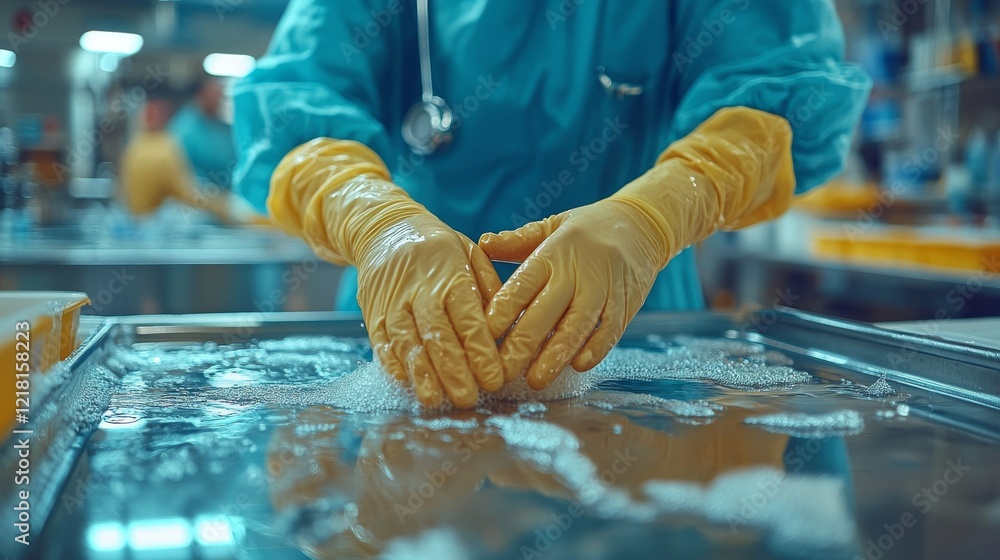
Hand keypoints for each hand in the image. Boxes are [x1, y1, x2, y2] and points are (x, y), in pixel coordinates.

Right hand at [358, 213, 504, 407]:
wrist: (385, 230)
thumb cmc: (439, 249)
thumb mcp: (471, 254)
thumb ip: (488, 289)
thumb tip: (504, 326)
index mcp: (451, 275)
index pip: (467, 318)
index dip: (480, 350)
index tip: (494, 378)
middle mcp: (420, 290)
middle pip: (437, 335)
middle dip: (454, 371)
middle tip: (469, 398)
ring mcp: (393, 303)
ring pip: (407, 343)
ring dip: (422, 375)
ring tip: (437, 400)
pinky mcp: (373, 314)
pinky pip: (381, 342)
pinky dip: (393, 364)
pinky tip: (407, 383)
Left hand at [478, 200, 665, 388]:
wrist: (641, 224)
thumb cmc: (586, 229)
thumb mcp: (551, 226)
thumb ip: (517, 241)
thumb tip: (483, 243)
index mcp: (553, 253)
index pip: (523, 284)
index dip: (503, 311)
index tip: (484, 334)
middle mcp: (577, 272)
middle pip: (546, 311)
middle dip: (523, 344)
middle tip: (502, 371)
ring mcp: (604, 288)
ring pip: (577, 325)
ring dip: (556, 355)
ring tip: (536, 379)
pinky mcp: (626, 303)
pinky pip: (611, 330)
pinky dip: (596, 348)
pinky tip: (578, 366)